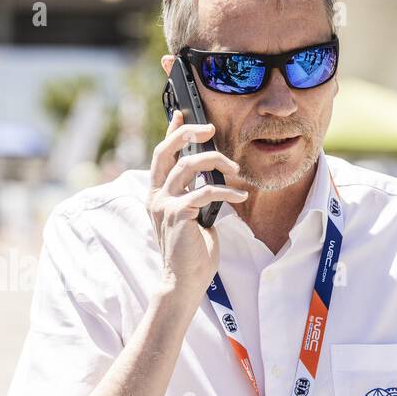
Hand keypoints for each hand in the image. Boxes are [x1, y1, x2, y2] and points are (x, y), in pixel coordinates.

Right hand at [148, 111, 246, 297]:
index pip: (161, 155)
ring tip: (236, 170)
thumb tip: (210, 173)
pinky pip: (205, 191)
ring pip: (188, 165)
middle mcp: (156, 196)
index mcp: (156, 194)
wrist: (184, 281)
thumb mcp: (191, 215)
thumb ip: (192, 193)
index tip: (182, 114)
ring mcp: (164, 205)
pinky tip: (240, 195)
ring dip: (216, 161)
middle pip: (166, 152)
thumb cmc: (192, 250)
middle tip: (210, 127)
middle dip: (187, 133)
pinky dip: (227, 191)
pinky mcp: (178, 215)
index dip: (171, 132)